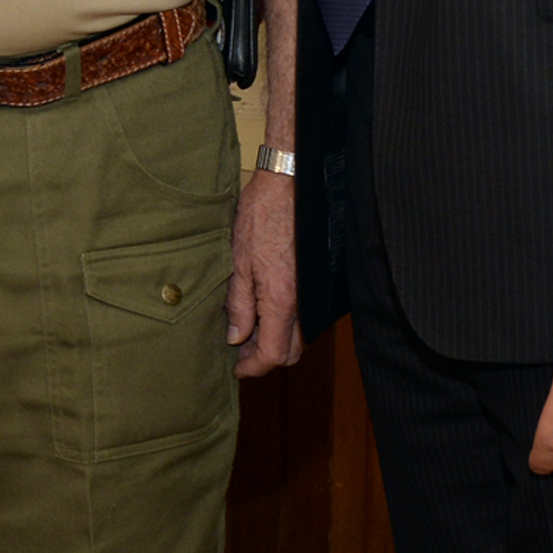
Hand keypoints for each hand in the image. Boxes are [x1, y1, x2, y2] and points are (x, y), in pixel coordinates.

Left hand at [227, 169, 302, 376]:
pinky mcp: (317, 281)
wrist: (291, 184)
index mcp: (282, 301)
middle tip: (239, 349)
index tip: (236, 368)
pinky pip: (305, 315)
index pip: (273, 355)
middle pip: (291, 351)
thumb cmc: (261, 216)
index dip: (253, 367)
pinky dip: (287, 322)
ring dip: (276, 340)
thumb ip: (239, 305)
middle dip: (266, 358)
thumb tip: (236, 338)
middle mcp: (304, 302)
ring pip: (300, 334)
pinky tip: (265, 308)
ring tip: (247, 328)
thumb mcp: (237, 261)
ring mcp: (314, 292)